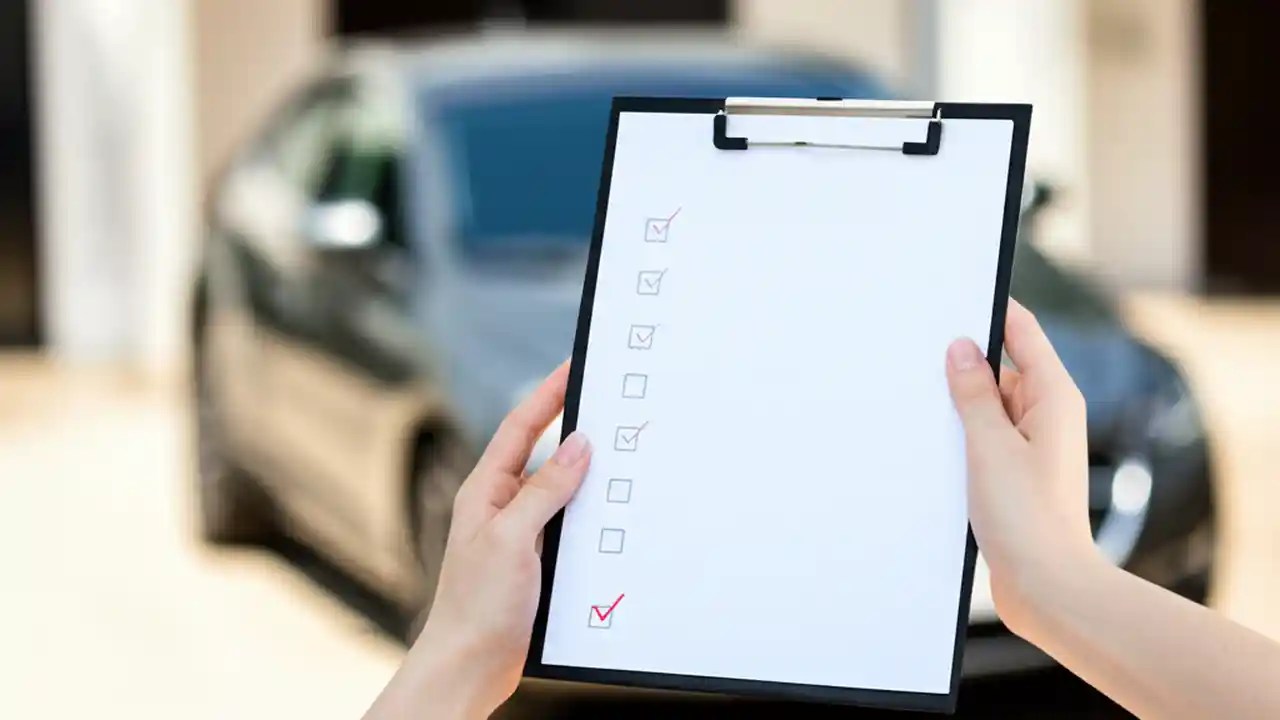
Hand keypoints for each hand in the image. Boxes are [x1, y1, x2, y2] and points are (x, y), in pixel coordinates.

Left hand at [363, 361, 590, 719]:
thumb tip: (577, 446)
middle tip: (611, 404)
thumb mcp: (511, 539)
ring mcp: (521, 534)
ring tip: (622, 454)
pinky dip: (592, 513)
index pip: (522, 426)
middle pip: (546, 453)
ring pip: (562, 491)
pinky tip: (615, 515)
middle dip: (577, 427)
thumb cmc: (476, 605)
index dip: (549, 392)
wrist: (470, 666)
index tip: (575, 365)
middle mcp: (502, 506)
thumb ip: (545, 490)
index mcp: (486, 490)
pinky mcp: (537, 561)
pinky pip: (570, 524)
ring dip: (589, 475)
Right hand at [945, 300, 1101, 634]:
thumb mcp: (989, 445)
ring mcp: (1033, 445)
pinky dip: (962, 437)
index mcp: (1054, 396)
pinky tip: (934, 446)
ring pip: (988, 406)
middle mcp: (1048, 415)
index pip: (1022, 331)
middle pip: (1001, 368)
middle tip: (918, 354)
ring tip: (923, 408)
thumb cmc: (1028, 518)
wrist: (1047, 586)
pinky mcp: (1017, 473)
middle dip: (962, 364)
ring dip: (959, 407)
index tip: (950, 293)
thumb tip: (960, 349)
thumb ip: (973, 393)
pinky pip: (985, 438)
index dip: (988, 308)